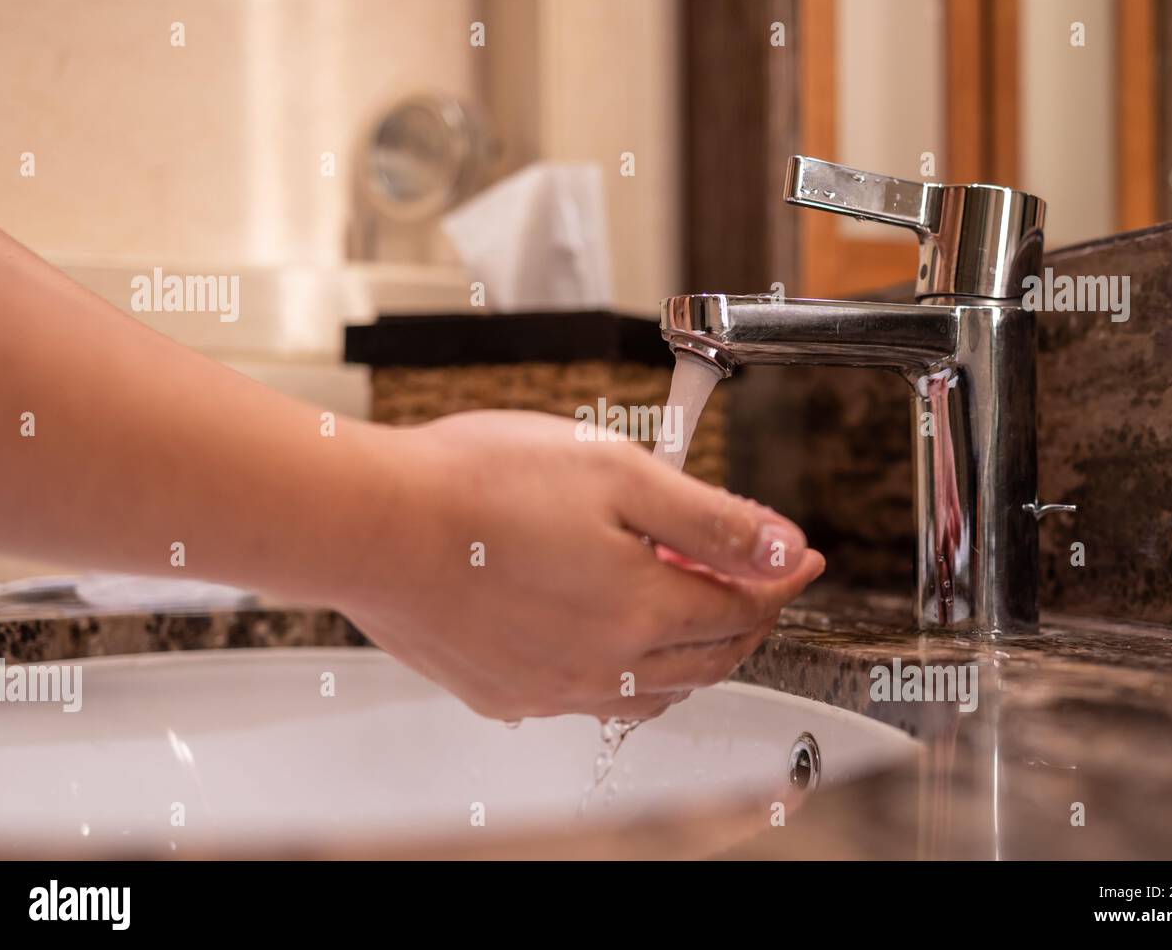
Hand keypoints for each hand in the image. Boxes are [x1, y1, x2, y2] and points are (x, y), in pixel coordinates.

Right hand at [340, 410, 824, 720]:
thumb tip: (784, 549)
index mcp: (642, 612)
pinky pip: (587, 698)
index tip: (802, 557)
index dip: (781, 577)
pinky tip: (610, 641)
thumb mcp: (619, 473)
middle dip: (746, 617)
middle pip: (707, 657)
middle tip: (757, 583)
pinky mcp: (501, 694)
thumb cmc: (479, 486)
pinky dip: (623, 673)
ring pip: (652, 689)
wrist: (369, 523)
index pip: (744, 607)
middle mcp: (602, 669)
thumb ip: (710, 519)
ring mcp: (549, 691)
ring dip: (690, 652)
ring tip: (691, 609)